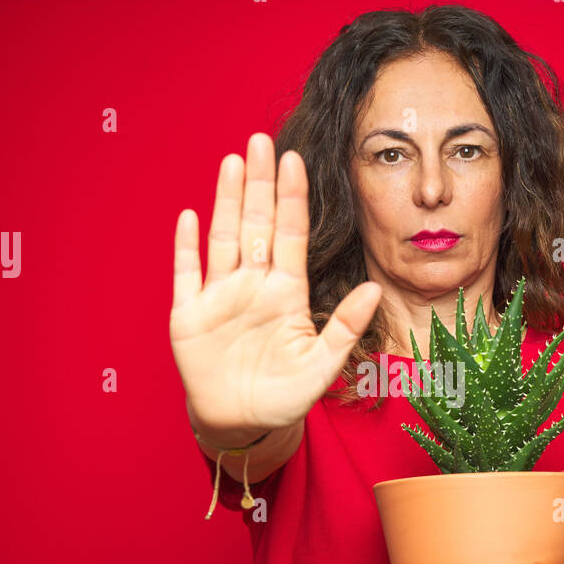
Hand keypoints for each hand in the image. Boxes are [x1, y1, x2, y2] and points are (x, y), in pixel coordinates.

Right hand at [171, 132, 382, 439]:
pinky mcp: (189, 315)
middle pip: (257, 225)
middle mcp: (254, 286)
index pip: (291, 235)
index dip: (292, 199)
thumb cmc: (285, 395)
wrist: (243, 423)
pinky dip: (187, 247)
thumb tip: (376, 289)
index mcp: (287, 293)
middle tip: (261, 140)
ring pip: (224, 238)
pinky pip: (187, 274)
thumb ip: (346, 327)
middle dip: (260, 184)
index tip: (295, 161)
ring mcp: (220, 296)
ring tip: (233, 162)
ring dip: (226, 201)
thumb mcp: (322, 366)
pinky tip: (190, 217)